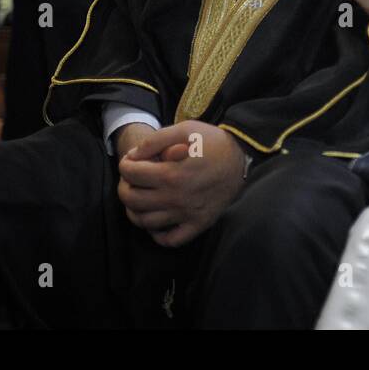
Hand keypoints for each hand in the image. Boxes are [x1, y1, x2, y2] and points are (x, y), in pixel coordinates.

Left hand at [115, 121, 246, 247]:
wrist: (243, 158)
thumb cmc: (214, 142)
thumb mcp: (186, 129)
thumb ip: (156, 139)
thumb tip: (134, 155)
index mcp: (172, 175)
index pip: (131, 174)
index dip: (126, 164)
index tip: (132, 160)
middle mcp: (176, 198)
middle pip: (132, 200)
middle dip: (124, 186)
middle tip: (133, 179)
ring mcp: (187, 214)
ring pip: (145, 222)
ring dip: (135, 210)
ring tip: (141, 197)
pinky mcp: (199, 224)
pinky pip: (170, 240)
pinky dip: (157, 234)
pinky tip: (158, 220)